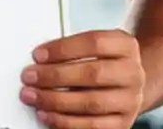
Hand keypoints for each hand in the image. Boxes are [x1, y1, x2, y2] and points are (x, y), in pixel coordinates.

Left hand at [19, 29, 144, 127]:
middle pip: (93, 74)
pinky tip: (48, 115)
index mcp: (126, 46)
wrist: (129, 85)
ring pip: (92, 103)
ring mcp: (130, 100)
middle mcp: (132, 73)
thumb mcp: (98, 47)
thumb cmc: (106, 62)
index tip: (38, 54)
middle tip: (29, 76)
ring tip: (33, 96)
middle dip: (55, 76)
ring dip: (56, 101)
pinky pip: (92, 127)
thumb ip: (74, 50)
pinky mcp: (123, 123)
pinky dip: (65, 122)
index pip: (95, 43)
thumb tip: (41, 60)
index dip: (64, 48)